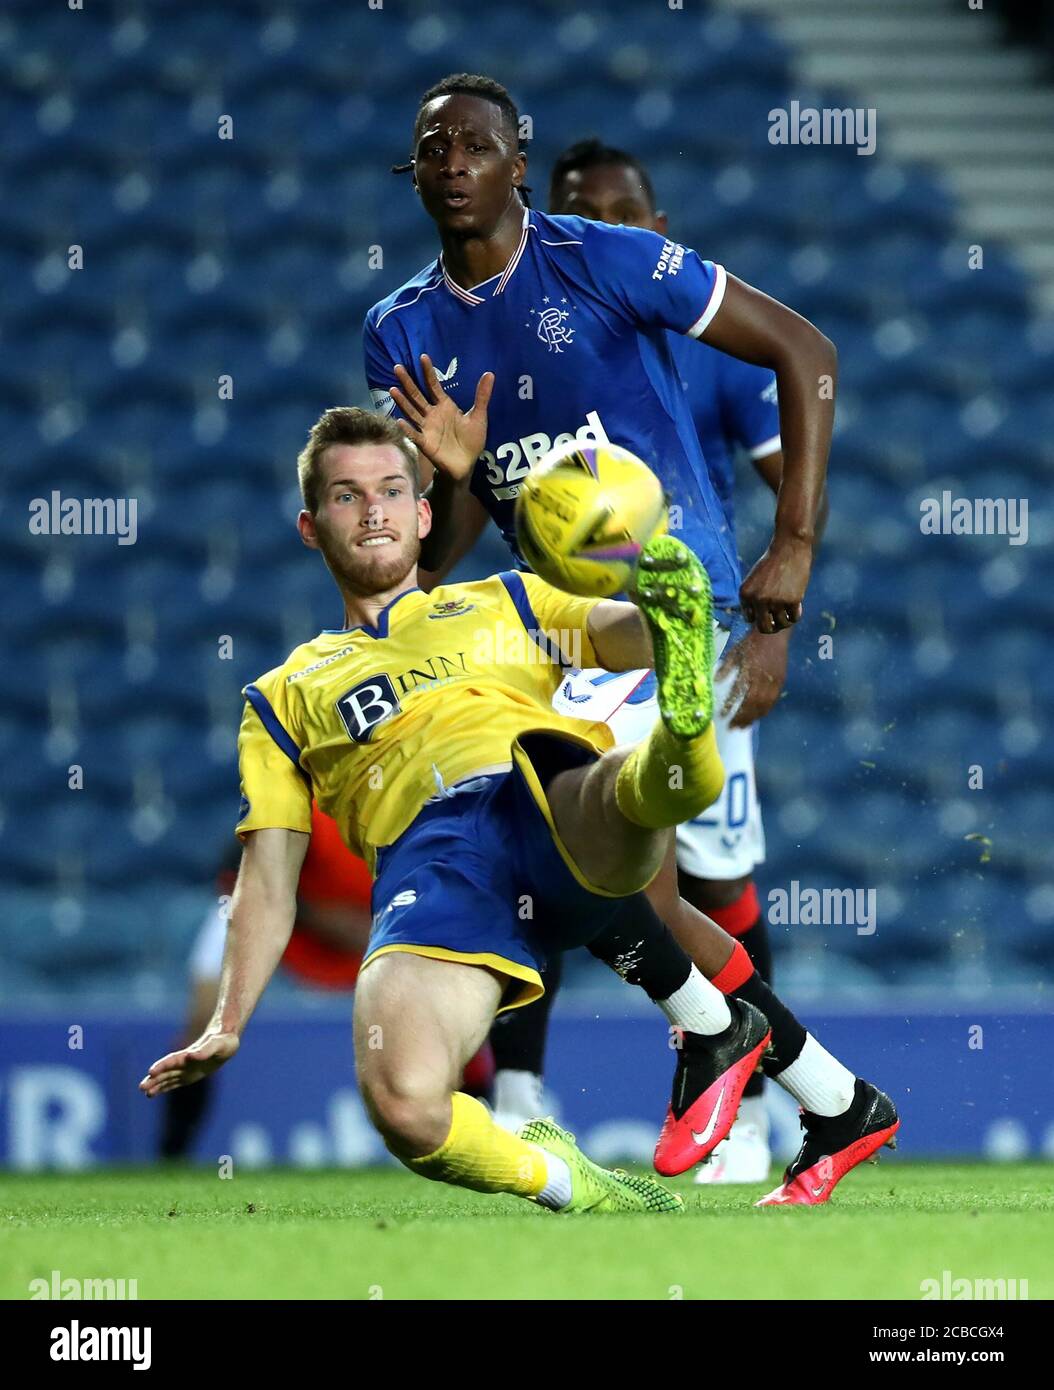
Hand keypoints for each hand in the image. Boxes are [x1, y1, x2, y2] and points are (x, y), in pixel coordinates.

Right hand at [139, 1031, 239, 1096]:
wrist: (226, 1040)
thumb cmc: (224, 1040)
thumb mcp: (218, 1045)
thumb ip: (206, 1050)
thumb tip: (191, 1056)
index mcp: (189, 1054)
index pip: (172, 1060)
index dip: (162, 1066)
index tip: (150, 1072)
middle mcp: (184, 1062)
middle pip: (166, 1071)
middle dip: (154, 1078)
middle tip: (141, 1087)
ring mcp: (186, 1069)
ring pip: (167, 1078)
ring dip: (156, 1085)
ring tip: (144, 1092)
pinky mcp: (189, 1076)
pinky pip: (174, 1083)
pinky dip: (163, 1088)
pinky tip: (152, 1093)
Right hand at [389, 353, 493, 482]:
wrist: (467, 464)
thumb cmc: (472, 440)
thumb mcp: (479, 416)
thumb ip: (482, 396)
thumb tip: (490, 374)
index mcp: (445, 406)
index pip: (434, 386)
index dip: (429, 372)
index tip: (423, 357)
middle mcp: (432, 415)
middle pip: (417, 396)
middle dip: (408, 382)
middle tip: (398, 367)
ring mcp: (427, 428)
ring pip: (412, 412)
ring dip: (403, 402)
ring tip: (393, 389)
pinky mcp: (425, 443)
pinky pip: (414, 435)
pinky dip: (407, 429)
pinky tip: (399, 421)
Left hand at [717, 627, 789, 728]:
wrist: (774, 634)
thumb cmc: (752, 642)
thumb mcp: (735, 651)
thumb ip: (726, 667)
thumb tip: (715, 681)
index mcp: (749, 670)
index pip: (738, 692)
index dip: (730, 705)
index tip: (722, 715)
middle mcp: (762, 678)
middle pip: (752, 703)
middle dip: (742, 717)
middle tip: (733, 727)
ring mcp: (773, 681)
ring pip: (764, 704)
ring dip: (753, 717)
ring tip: (744, 726)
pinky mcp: (780, 682)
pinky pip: (773, 700)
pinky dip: (765, 710)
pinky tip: (758, 716)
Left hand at [738, 533, 811, 632]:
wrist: (789, 548)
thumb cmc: (772, 564)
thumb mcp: (753, 580)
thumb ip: (752, 599)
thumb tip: (758, 622)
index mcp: (745, 594)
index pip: (750, 619)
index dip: (759, 616)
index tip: (767, 610)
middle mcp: (758, 599)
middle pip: (764, 628)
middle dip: (771, 628)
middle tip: (777, 623)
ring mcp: (775, 601)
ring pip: (781, 625)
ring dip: (785, 621)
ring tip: (788, 612)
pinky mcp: (792, 600)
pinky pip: (794, 618)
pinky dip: (796, 615)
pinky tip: (797, 605)